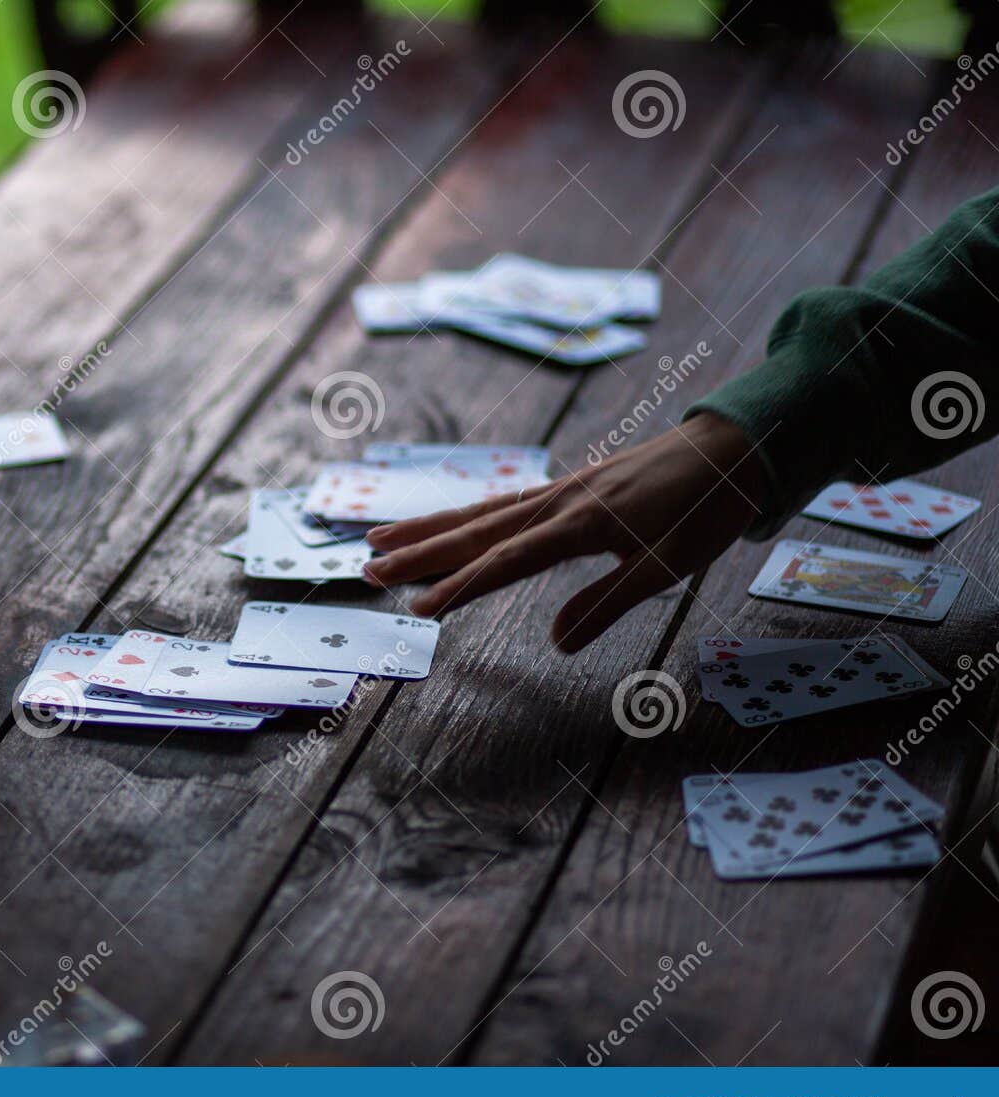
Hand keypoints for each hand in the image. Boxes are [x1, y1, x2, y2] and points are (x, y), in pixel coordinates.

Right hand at [361, 413, 768, 652]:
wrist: (733, 447)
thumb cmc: (708, 510)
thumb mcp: (671, 565)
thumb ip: (610, 602)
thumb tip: (556, 643)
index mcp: (585, 522)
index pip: (508, 559)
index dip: (462, 585)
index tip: (418, 608)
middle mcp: (560, 501)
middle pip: (476, 530)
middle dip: (419, 552)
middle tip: (368, 571)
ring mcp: (559, 490)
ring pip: (480, 511)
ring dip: (428, 528)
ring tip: (378, 539)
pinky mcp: (565, 487)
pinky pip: (500, 501)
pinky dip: (462, 514)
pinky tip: (443, 524)